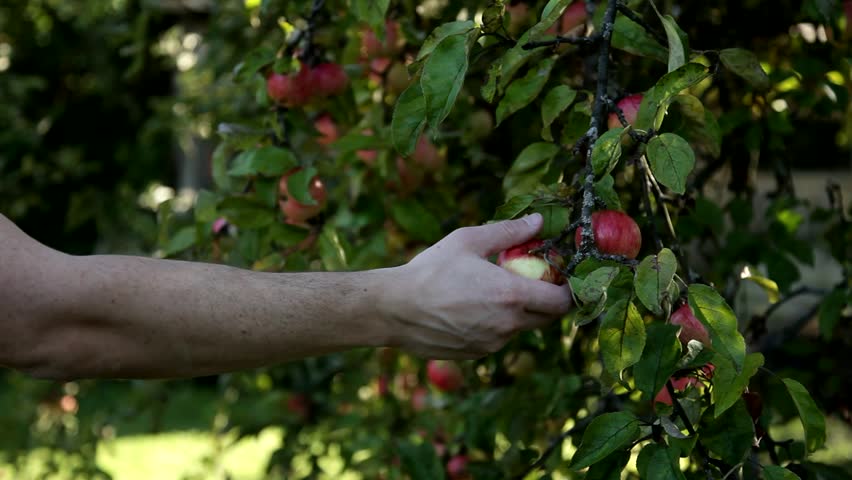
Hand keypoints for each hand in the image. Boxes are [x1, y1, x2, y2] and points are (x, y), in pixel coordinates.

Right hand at [383, 214, 572, 358]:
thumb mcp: (468, 241)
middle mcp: (507, 325)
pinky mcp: (476, 354)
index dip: (566, 290)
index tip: (560, 278)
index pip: (560, 301)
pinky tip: (471, 308)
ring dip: (516, 312)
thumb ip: (508, 232)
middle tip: (533, 282)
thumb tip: (537, 221)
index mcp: (511, 296)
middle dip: (546, 301)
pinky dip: (494, 324)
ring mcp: (492, 343)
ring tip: (491, 292)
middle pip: (546, 319)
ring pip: (519, 328)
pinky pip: (496, 338)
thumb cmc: (430, 271)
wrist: (394, 310)